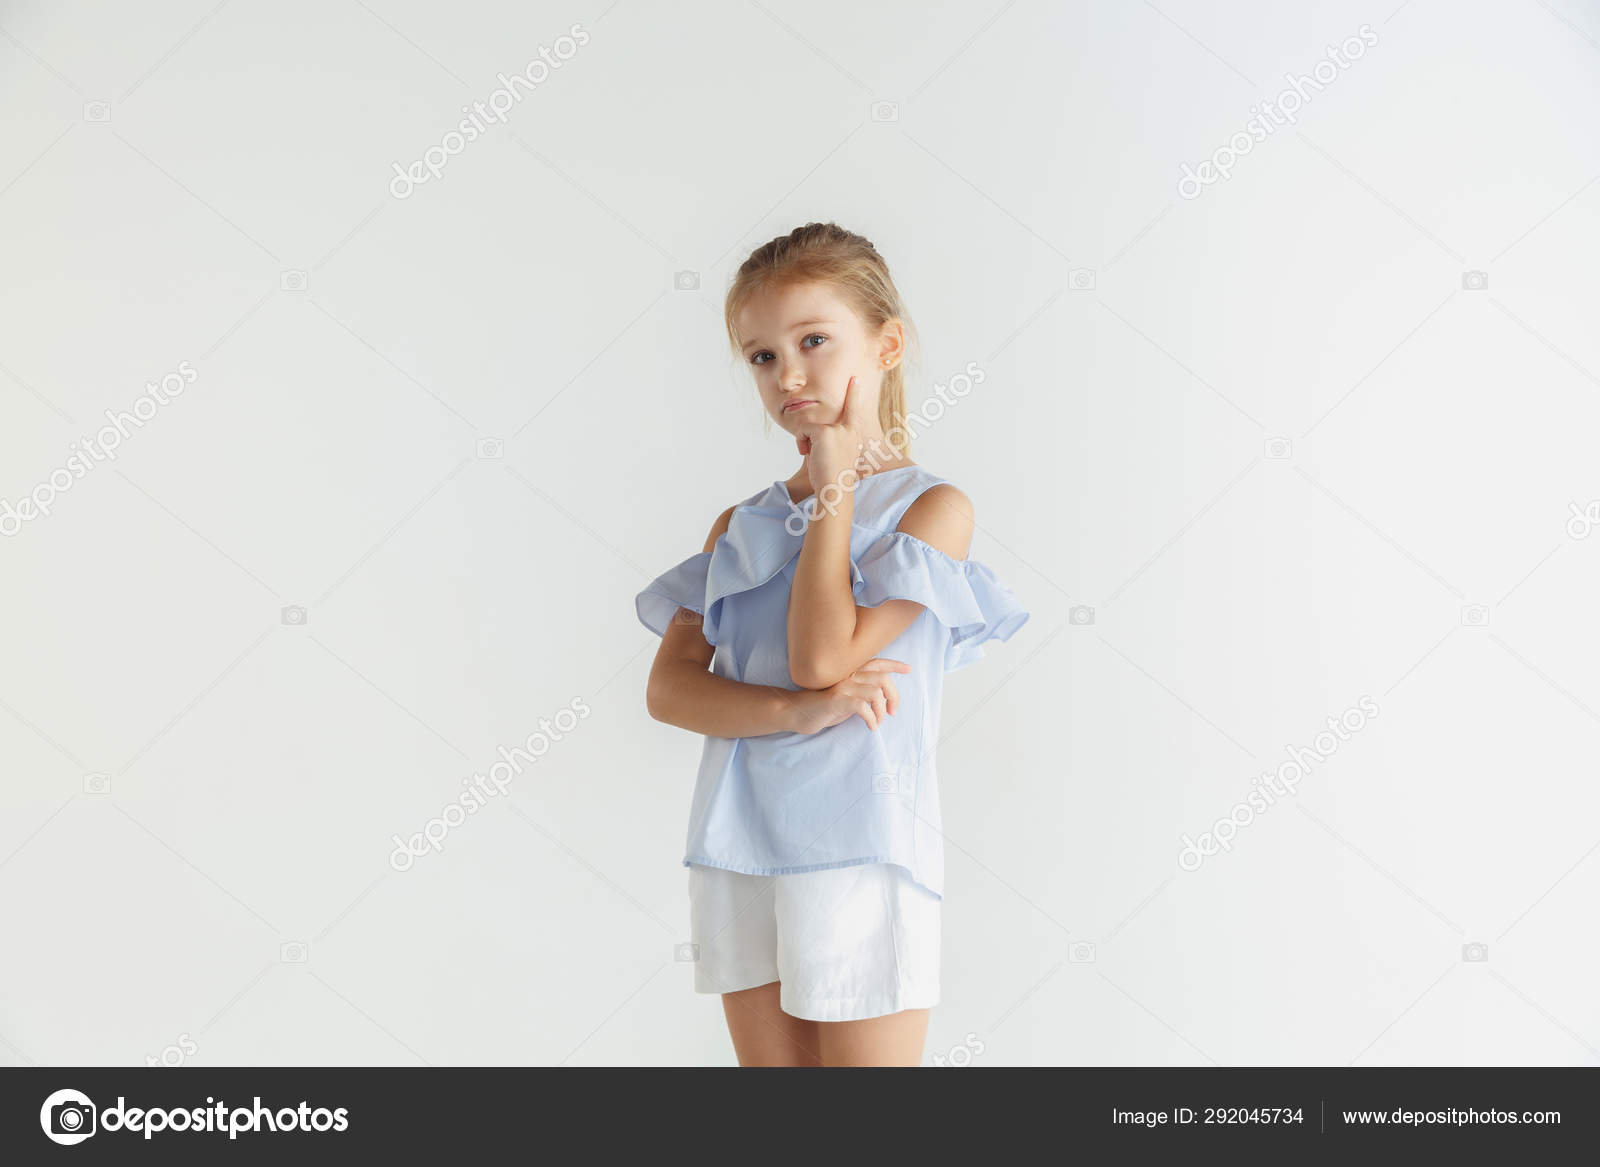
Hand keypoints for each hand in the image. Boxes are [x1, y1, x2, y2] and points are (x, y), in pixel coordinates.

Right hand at [788, 658, 911, 733]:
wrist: (796, 713)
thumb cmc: (822, 708)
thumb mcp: (845, 697)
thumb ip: (861, 693)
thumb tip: (882, 700)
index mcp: (850, 672)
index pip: (877, 662)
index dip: (895, 665)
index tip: (909, 669)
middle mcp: (847, 675)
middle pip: (882, 678)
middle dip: (894, 696)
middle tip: (893, 712)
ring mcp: (842, 686)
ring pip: (875, 692)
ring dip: (881, 711)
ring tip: (877, 722)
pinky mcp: (837, 700)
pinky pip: (864, 706)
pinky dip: (872, 718)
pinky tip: (870, 726)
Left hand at [794, 374, 876, 498]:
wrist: (834, 490)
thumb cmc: (831, 478)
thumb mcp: (831, 455)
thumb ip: (826, 440)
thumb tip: (808, 431)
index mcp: (852, 435)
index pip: (853, 410)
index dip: (853, 393)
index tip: (854, 379)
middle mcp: (848, 429)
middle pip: (829, 415)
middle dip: (816, 427)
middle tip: (820, 434)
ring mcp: (837, 429)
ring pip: (811, 424)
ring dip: (805, 440)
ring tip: (810, 455)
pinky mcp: (824, 432)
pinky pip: (804, 429)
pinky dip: (800, 441)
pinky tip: (806, 453)